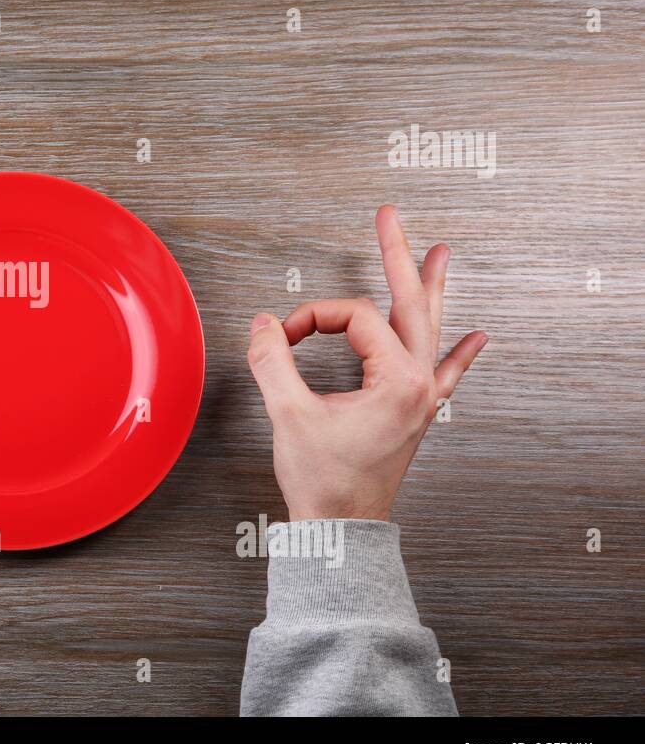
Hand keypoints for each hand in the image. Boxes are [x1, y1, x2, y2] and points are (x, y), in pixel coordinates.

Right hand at [247, 206, 487, 521]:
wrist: (342, 527)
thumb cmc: (322, 480)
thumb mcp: (289, 415)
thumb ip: (272, 362)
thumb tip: (262, 324)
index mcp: (396, 380)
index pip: (352, 318)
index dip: (311, 318)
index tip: (281, 337)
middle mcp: (417, 384)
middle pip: (411, 303)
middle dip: (397, 255)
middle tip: (389, 217)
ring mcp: (421, 398)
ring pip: (431, 328)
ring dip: (433, 288)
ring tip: (440, 253)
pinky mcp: (414, 412)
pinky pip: (446, 374)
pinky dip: (462, 353)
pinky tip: (480, 337)